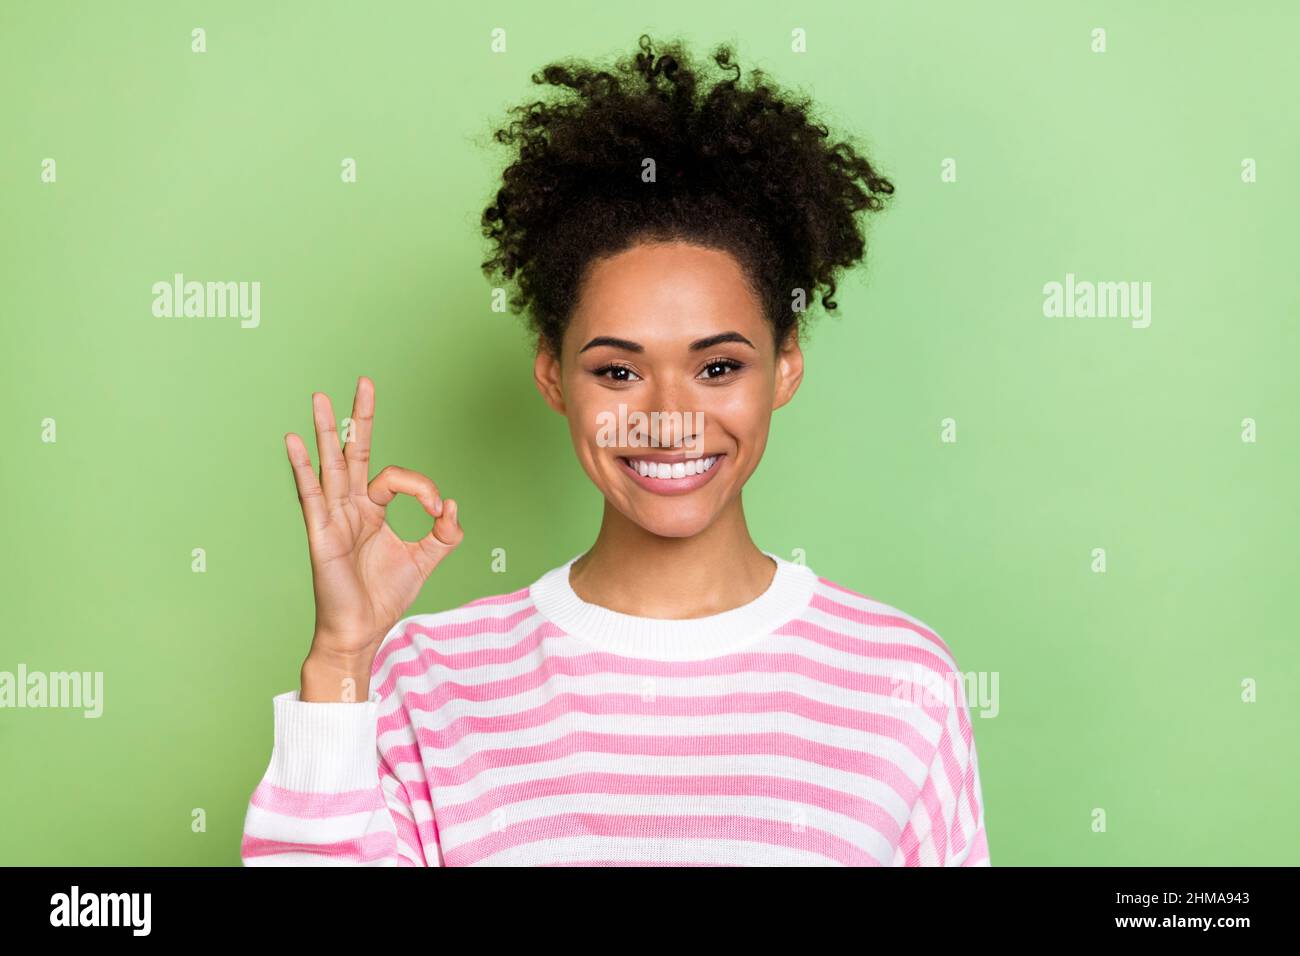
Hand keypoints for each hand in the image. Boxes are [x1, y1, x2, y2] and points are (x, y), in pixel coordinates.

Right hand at [285, 377, 462, 697]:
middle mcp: (350, 507)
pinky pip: (310, 495)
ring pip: (330, 465)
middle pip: (353, 452)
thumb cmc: (385, 597)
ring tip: (320, 397)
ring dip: (325, 430)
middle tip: (365, 382)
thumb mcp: (425, 560)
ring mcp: (332, 517)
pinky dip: (302, 467)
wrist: (361, 631)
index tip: (440, 507)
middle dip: (359, 418)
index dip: (422, 486)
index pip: (395, 477)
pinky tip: (294, 440)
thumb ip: (444, 534)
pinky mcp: (320, 534)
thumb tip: (453, 506)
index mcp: (372, 510)